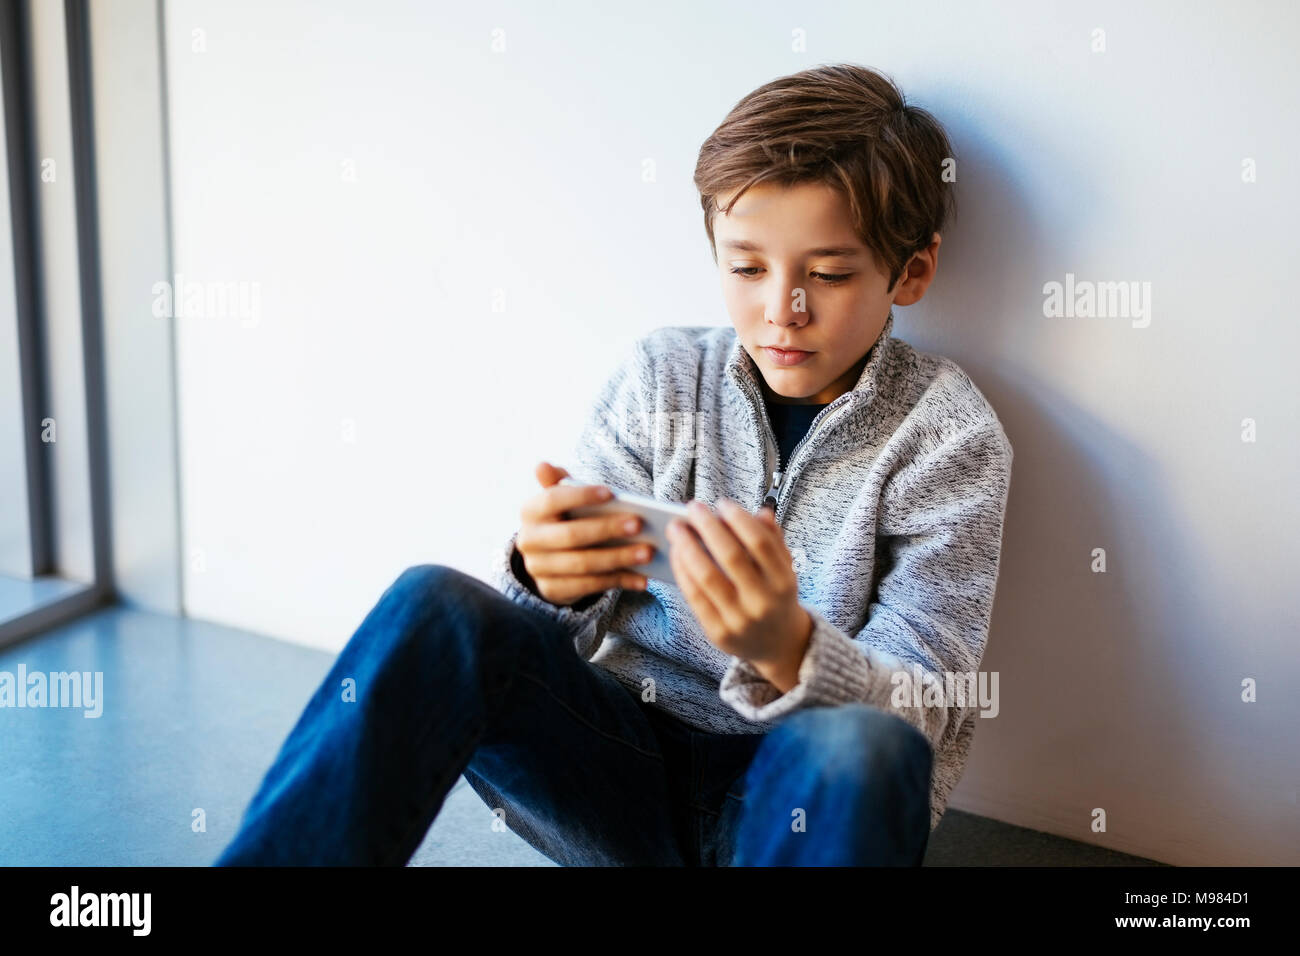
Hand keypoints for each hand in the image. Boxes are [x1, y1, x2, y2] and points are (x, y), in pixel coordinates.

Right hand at [514, 462, 653, 606]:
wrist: (548, 561)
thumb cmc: (563, 520)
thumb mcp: (561, 501)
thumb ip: (559, 483)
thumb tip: (543, 465)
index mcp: (530, 511)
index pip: (552, 500)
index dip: (580, 496)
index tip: (611, 493)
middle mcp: (528, 540)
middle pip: (571, 535)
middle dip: (606, 529)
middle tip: (639, 524)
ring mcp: (538, 568)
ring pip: (583, 564)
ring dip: (619, 558)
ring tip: (648, 552)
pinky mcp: (552, 590)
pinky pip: (590, 587)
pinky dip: (619, 581)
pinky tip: (642, 577)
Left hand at [666, 499, 812, 690]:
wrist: (778, 644)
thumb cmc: (775, 596)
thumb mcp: (784, 569)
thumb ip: (773, 540)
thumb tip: (760, 512)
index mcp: (783, 582)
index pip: (760, 543)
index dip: (739, 519)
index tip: (722, 503)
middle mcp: (763, 602)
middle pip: (731, 557)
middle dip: (708, 527)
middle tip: (693, 508)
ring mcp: (740, 620)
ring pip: (707, 577)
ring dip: (687, 547)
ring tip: (676, 528)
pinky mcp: (718, 633)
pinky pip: (694, 597)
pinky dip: (682, 571)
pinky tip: (676, 553)